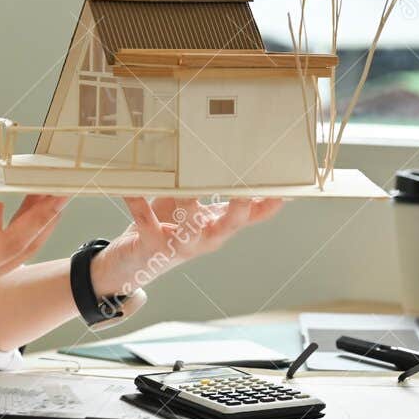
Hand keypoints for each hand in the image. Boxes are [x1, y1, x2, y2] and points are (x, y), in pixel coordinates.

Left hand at [89, 196, 285, 296]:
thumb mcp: (190, 206)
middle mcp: (206, 238)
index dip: (269, 204)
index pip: (253, 215)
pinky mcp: (153, 247)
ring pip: (193, 231)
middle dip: (241, 209)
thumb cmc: (166, 227)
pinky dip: (139, 206)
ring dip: (192, 209)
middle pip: (231, 225)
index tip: (286, 187)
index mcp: (218, 225)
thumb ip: (202, 187)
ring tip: (190, 190)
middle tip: (248, 189)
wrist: (133, 265)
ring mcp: (181, 246)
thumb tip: (215, 154)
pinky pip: (147, 223)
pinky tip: (131, 191)